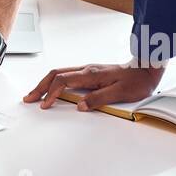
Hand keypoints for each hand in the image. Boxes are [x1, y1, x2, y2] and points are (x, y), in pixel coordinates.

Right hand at [23, 62, 163, 109]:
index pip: (63, 81)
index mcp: (91, 74)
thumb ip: (99, 99)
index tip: (44, 105)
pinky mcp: (90, 73)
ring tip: (36, 93)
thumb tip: (80, 106)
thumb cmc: (136, 82)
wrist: (146, 70)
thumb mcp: (120, 94)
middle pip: (55, 74)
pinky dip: (55, 81)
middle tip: (29, 98)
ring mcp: (88, 70)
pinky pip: (66, 75)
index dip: (51, 93)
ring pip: (60, 73)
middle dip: (40, 86)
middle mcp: (87, 70)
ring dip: (45, 83)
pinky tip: (53, 88)